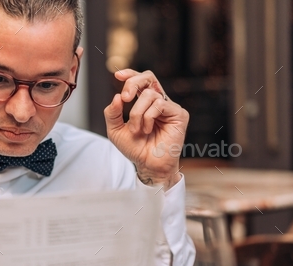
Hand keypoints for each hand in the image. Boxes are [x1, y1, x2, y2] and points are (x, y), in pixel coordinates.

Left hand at [104, 69, 188, 189]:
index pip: (140, 81)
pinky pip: (159, 104)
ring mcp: (169, 107)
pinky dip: (148, 117)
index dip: (130, 74)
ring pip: (150, 94)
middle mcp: (158, 101)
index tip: (118, 76)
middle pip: (148, 77)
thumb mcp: (116, 130)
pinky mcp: (179, 114)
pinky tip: (147, 129)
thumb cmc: (135, 149)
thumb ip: (113, 113)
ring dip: (137, 112)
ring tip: (136, 129)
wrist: (147, 165)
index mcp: (145, 103)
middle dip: (133, 84)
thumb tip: (116, 97)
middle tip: (125, 98)